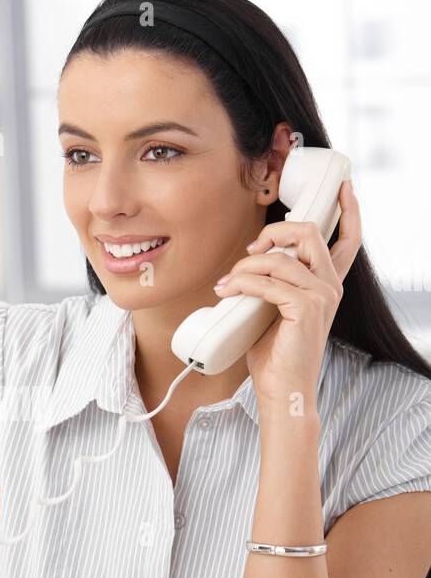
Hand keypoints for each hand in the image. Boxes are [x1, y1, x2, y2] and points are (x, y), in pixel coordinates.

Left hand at [212, 179, 361, 408]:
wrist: (282, 389)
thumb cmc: (276, 354)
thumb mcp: (274, 309)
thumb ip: (272, 283)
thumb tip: (246, 264)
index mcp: (327, 284)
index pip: (348, 239)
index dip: (349, 210)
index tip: (342, 187)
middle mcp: (330, 286)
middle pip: (308, 233)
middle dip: (275, 230)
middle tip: (250, 250)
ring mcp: (322, 296)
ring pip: (280, 257)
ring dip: (246, 265)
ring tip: (228, 283)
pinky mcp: (307, 308)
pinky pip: (268, 282)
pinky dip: (242, 282)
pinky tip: (228, 291)